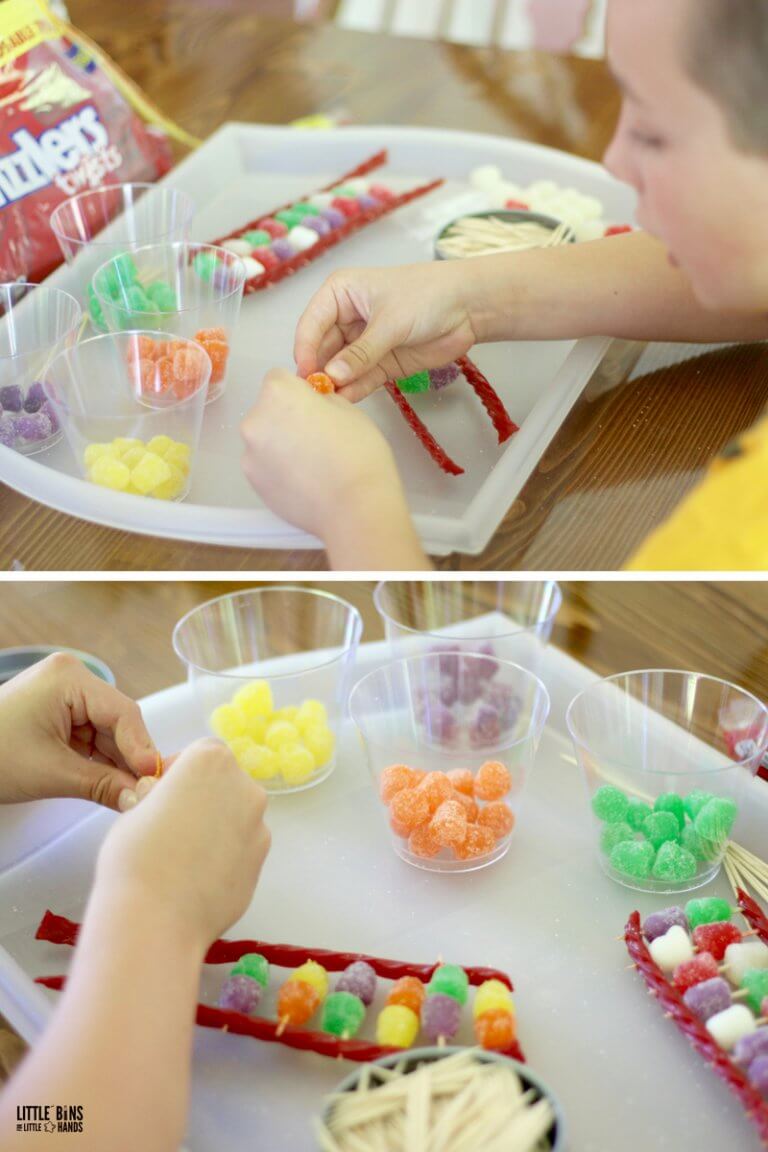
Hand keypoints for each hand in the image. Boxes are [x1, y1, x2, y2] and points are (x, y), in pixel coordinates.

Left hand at [0, 653, 157, 809]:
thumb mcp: (51, 773)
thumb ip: (102, 785)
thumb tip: (141, 798)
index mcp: (69, 678)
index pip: (122, 713)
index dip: (141, 748)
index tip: (154, 778)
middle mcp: (72, 678)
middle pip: (119, 722)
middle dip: (130, 758)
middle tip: (147, 791)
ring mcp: (66, 695)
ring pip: (108, 732)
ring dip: (117, 763)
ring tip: (132, 793)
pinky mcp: (60, 713)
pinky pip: (92, 736)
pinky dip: (100, 761)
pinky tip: (112, 784)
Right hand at [96, 739, 270, 947]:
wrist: (156, 917)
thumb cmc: (135, 855)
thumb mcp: (134, 809)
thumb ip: (159, 795)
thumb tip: (164, 799)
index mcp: (211, 761)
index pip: (202, 753)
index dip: (180, 773)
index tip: (161, 794)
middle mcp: (244, 787)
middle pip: (225, 783)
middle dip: (203, 798)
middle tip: (171, 826)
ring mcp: (259, 826)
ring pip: (236, 817)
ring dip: (216, 828)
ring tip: (183, 858)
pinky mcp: (262, 862)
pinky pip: (242, 849)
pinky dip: (225, 857)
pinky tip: (197, 878)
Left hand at [240, 368, 403, 538]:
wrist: (354, 508)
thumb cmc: (358, 453)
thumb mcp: (349, 410)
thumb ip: (322, 400)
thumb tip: (313, 405)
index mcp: (279, 393)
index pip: (279, 378)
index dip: (298, 391)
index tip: (315, 408)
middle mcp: (255, 419)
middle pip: (267, 410)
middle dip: (286, 418)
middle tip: (316, 438)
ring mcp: (249, 454)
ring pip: (264, 439)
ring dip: (280, 445)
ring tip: (311, 465)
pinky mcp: (252, 483)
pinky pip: (264, 466)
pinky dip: (278, 470)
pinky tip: (304, 482)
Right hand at [293, 261, 481, 401]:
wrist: (468, 307)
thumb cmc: (427, 296)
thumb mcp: (390, 321)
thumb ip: (361, 352)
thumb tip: (333, 376)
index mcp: (339, 295)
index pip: (311, 325)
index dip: (305, 350)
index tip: (306, 375)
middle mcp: (345, 319)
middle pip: (321, 350)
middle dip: (319, 372)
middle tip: (316, 395)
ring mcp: (362, 344)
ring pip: (339, 369)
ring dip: (335, 386)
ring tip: (328, 404)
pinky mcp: (380, 365)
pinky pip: (360, 381)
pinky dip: (353, 391)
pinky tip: (345, 403)